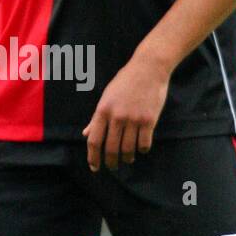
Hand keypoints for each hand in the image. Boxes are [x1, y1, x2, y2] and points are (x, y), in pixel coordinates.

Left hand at [82, 52, 170, 170]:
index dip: (93, 157)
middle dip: (111, 162)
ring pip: (128, 149)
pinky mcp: (149, 120)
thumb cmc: (125, 81)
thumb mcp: (106, 97)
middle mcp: (117, 116)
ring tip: (128, 159)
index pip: (94, 140)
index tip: (95, 167)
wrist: (149, 68)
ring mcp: (133, 119)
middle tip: (113, 167)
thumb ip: (96, 118)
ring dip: (127, 158)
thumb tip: (85, 134)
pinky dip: (142, 150)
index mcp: (103, 110)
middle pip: (111, 149)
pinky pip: (144, 144)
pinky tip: (141, 148)